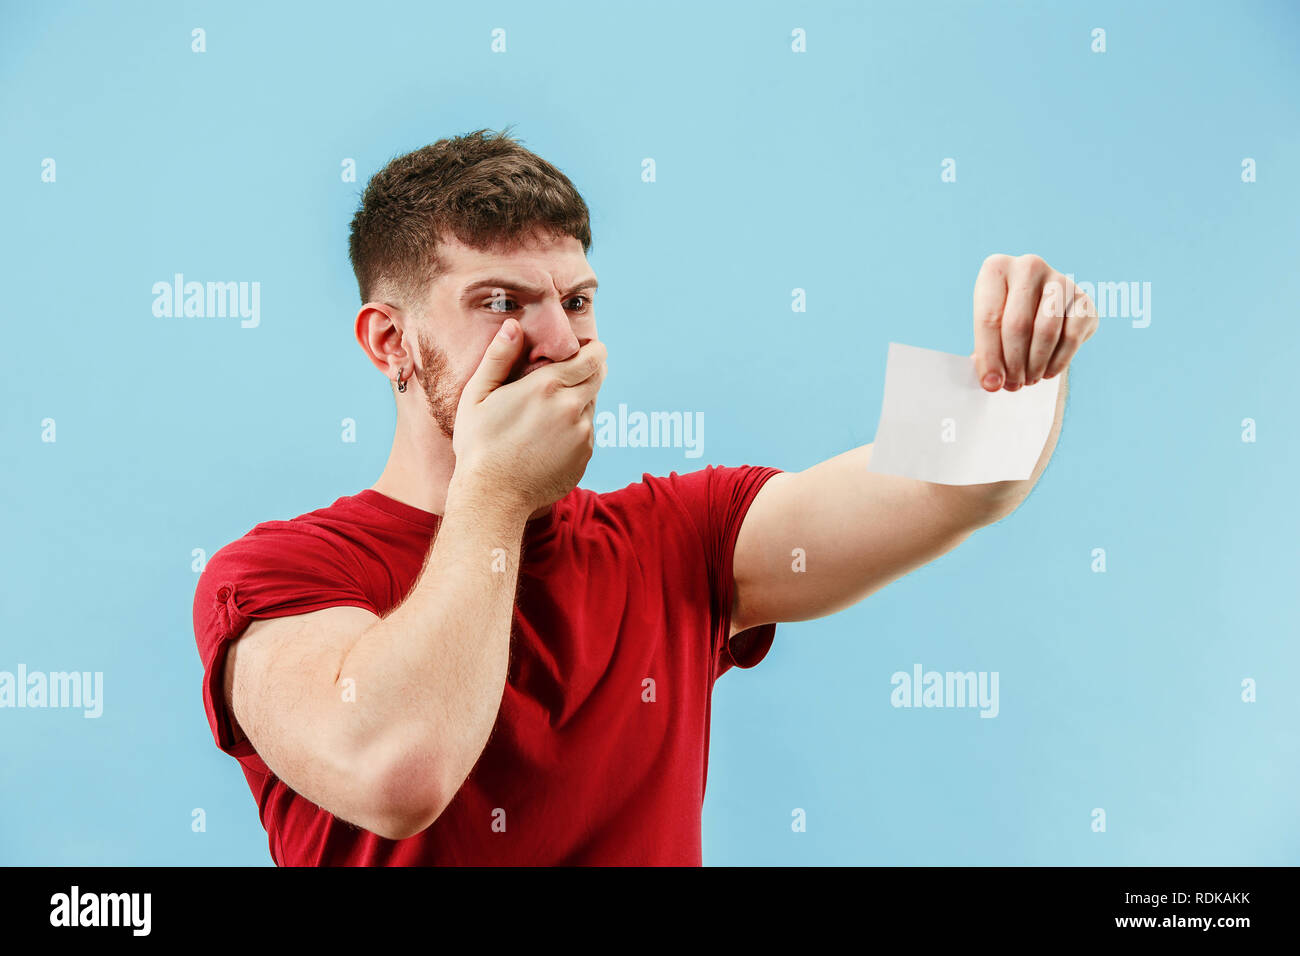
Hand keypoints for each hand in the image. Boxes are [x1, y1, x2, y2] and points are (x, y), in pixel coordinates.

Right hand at [451, 319, 607, 513]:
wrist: (493, 497)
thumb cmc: (478, 445)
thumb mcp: (477, 395)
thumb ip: (498, 357)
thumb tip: (513, 326)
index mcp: (547, 387)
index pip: (592, 358)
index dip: (593, 350)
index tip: (588, 348)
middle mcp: (572, 408)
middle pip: (598, 378)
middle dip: (590, 370)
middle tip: (571, 373)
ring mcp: (582, 434)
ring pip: (592, 405)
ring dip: (579, 401)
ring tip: (548, 412)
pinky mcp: (586, 456)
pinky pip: (587, 432)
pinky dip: (575, 428)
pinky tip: (548, 439)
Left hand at [972, 254, 1098, 390]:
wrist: (1037, 308)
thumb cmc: (1003, 322)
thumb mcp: (987, 331)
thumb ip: (986, 354)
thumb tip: (992, 383)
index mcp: (996, 268)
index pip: (988, 318)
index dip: (989, 357)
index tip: (991, 384)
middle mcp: (1029, 266)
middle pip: (1018, 325)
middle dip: (1014, 363)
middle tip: (1012, 385)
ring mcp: (1060, 280)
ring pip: (1046, 331)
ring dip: (1035, 364)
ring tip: (1028, 380)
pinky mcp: (1084, 299)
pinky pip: (1071, 337)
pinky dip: (1058, 361)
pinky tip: (1047, 372)